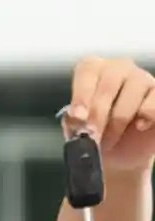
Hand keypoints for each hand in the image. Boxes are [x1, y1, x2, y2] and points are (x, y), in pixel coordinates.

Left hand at [62, 57, 154, 172]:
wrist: (121, 152)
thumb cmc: (97, 133)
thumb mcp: (79, 128)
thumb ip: (74, 121)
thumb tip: (76, 119)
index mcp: (93, 70)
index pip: (87, 70)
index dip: (82, 95)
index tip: (78, 117)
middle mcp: (119, 68)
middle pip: (108, 85)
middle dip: (98, 115)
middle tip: (92, 137)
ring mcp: (143, 78)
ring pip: (132, 94)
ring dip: (118, 122)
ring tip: (110, 139)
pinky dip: (147, 116)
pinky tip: (139, 126)